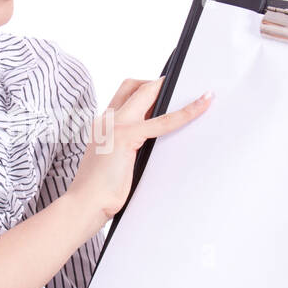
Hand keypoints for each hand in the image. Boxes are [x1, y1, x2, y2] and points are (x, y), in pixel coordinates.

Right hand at [69, 76, 213, 235]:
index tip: (163, 90)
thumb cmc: (98, 191)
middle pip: (133, 86)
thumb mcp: (112, 162)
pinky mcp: (126, 136)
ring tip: (197, 95)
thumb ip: (127, 147)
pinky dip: (186, 112)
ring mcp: (115, 125)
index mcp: (102, 126)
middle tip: (178, 88)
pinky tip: (202, 106)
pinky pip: (163, 121)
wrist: (85, 204)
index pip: (124, 97)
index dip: (144, 90)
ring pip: (147, 93)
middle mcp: (106, 120)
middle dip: (156, 84)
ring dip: (171, 90)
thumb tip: (149, 144)